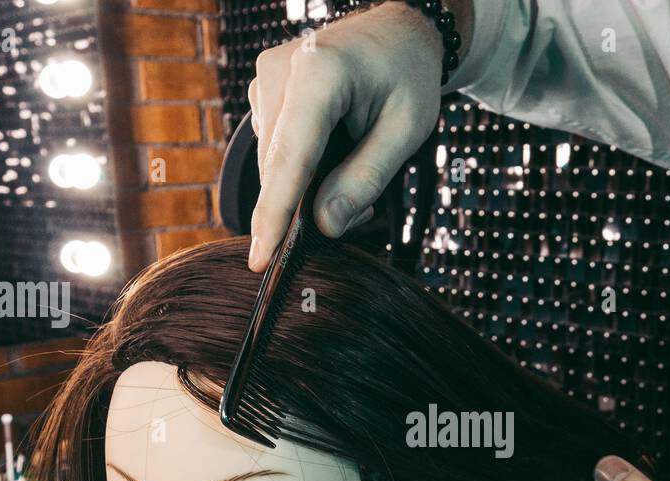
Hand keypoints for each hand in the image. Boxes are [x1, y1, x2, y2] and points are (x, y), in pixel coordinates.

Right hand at [246, 2, 455, 270]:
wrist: (399, 32)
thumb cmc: (409, 76)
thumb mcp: (407, 130)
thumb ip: (366, 178)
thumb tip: (325, 226)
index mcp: (319, 73)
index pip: (291, 157)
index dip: (274, 214)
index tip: (260, 259)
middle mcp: (280, 70)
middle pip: (279, 167)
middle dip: (308, 204)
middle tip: (359, 210)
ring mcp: (266, 78)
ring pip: (274, 163)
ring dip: (307, 187)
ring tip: (355, 169)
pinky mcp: (264, 90)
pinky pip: (276, 149)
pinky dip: (302, 168)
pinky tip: (335, 155)